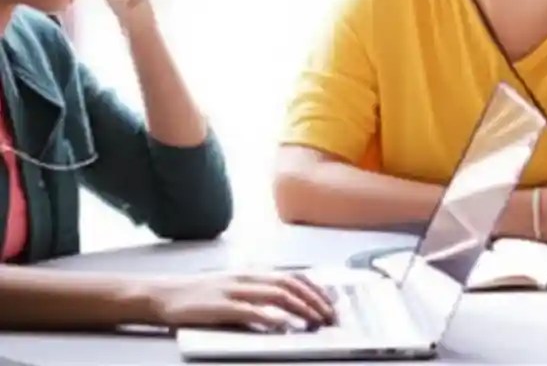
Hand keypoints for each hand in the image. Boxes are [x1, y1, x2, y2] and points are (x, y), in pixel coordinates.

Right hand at [141, 272, 335, 331]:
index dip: (316, 288)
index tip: (331, 302)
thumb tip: (287, 306)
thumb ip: (257, 292)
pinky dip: (271, 317)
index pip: (293, 276)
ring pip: (276, 294)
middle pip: (290, 284)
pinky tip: (284, 325)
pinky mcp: (220, 307)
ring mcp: (234, 291)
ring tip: (315, 321)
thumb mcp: (233, 287)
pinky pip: (251, 310)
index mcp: (252, 273)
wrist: (162, 295)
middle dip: (315, 300)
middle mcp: (247, 278)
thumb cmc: (198, 295)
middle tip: (330, 316)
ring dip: (301, 308)